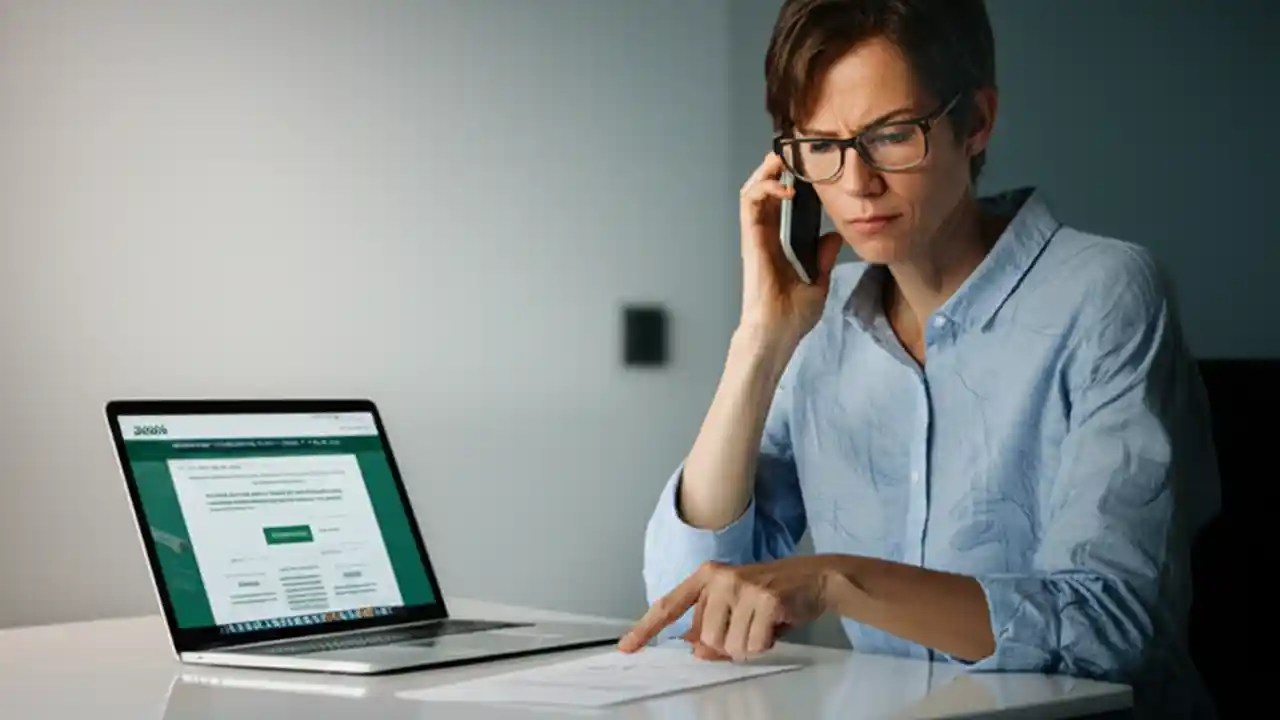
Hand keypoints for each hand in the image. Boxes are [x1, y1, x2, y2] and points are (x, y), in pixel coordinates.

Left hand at [617, 557, 831, 660]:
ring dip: (748, 645)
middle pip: (705, 639)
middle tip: (749, 627)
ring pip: (728, 645)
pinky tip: (775, 624)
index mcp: (706, 577)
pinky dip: (765, 643)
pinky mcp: (764, 599)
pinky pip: (753, 644)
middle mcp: (719, 578)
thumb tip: (697, 651)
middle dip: (728, 644)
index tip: (628, 647)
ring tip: (762, 624)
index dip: (646, 628)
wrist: (814, 578)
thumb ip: (711, 627)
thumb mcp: (736, 607)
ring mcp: (742, 587)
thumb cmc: (771, 594)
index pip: (669, 605)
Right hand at [738, 152, 842, 343]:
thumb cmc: (791, 317)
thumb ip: (824, 259)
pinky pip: (750, 204)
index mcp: (777, 245)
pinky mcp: (751, 240)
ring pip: (752, 191)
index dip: (786, 183)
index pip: (777, 205)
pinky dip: (764, 188)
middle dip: (773, 169)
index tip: (804, 169)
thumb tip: (834, 237)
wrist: (777, 333)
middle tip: (791, 153)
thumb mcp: (817, 283)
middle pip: (762, 192)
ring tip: (783, 159)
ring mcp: (755, 237)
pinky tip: (785, 187)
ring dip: (765, 172)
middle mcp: (763, 237)